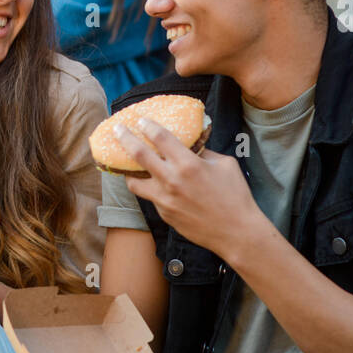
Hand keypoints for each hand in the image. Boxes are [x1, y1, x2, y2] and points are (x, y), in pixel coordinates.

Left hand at [119, 118, 264, 257]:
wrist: (235, 232)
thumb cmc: (235, 196)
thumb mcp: (225, 165)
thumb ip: (204, 152)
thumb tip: (192, 144)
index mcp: (188, 164)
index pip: (160, 138)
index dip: (147, 126)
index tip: (140, 120)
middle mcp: (172, 181)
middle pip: (138, 155)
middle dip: (125, 138)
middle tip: (117, 130)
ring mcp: (164, 200)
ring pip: (134, 182)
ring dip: (128, 170)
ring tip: (125, 164)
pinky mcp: (164, 214)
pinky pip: (150, 197)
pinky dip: (150, 188)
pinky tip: (153, 184)